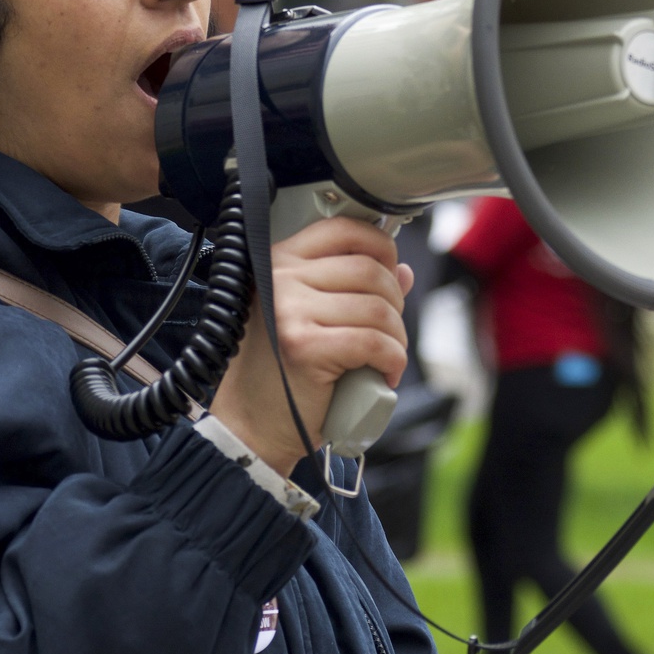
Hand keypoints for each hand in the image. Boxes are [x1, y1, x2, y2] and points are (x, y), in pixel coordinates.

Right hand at [208, 217, 413, 473]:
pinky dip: (392, 360)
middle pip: (369, 270)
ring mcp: (289, 310)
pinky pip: (373, 341)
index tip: (390, 273)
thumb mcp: (312, 317)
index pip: (342, 230)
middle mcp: (280, 278)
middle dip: (395, 304)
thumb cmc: (281, 372)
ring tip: (385, 359)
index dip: (379, 247)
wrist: (252, 423)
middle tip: (387, 334)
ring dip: (396, 339)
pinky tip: (384, 374)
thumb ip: (352, 288)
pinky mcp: (304, 345)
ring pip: (377, 308)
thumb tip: (401, 270)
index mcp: (279, 261)